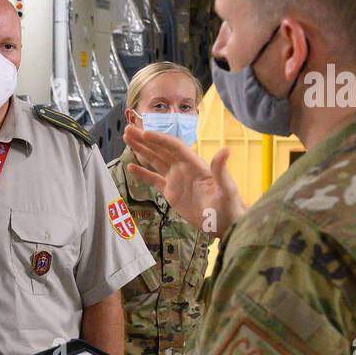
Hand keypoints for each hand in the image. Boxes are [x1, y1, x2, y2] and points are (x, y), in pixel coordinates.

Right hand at [125, 124, 244, 235]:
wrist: (225, 224)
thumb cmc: (228, 207)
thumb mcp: (226, 189)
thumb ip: (221, 171)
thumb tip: (225, 150)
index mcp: (194, 164)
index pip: (174, 147)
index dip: (159, 140)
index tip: (144, 134)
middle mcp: (183, 168)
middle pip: (161, 149)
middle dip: (145, 140)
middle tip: (128, 130)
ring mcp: (176, 179)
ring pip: (155, 161)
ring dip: (141, 150)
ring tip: (127, 139)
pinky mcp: (171, 192)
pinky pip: (154, 180)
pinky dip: (143, 173)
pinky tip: (131, 166)